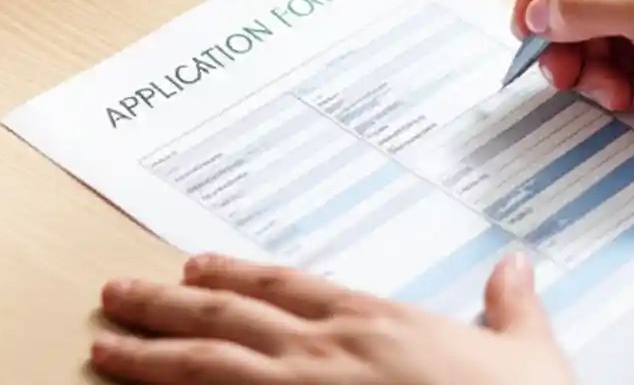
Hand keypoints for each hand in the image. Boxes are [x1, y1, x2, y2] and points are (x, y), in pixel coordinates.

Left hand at [91, 252, 576, 384]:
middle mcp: (329, 352)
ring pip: (206, 368)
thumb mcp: (527, 352)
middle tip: (118, 294)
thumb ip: (512, 306)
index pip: (289, 288)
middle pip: (227, 319)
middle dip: (166, 306)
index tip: (198, 266)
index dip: (238, 275)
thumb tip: (518, 264)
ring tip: (105, 345)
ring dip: (150, 356)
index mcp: (377, 323)